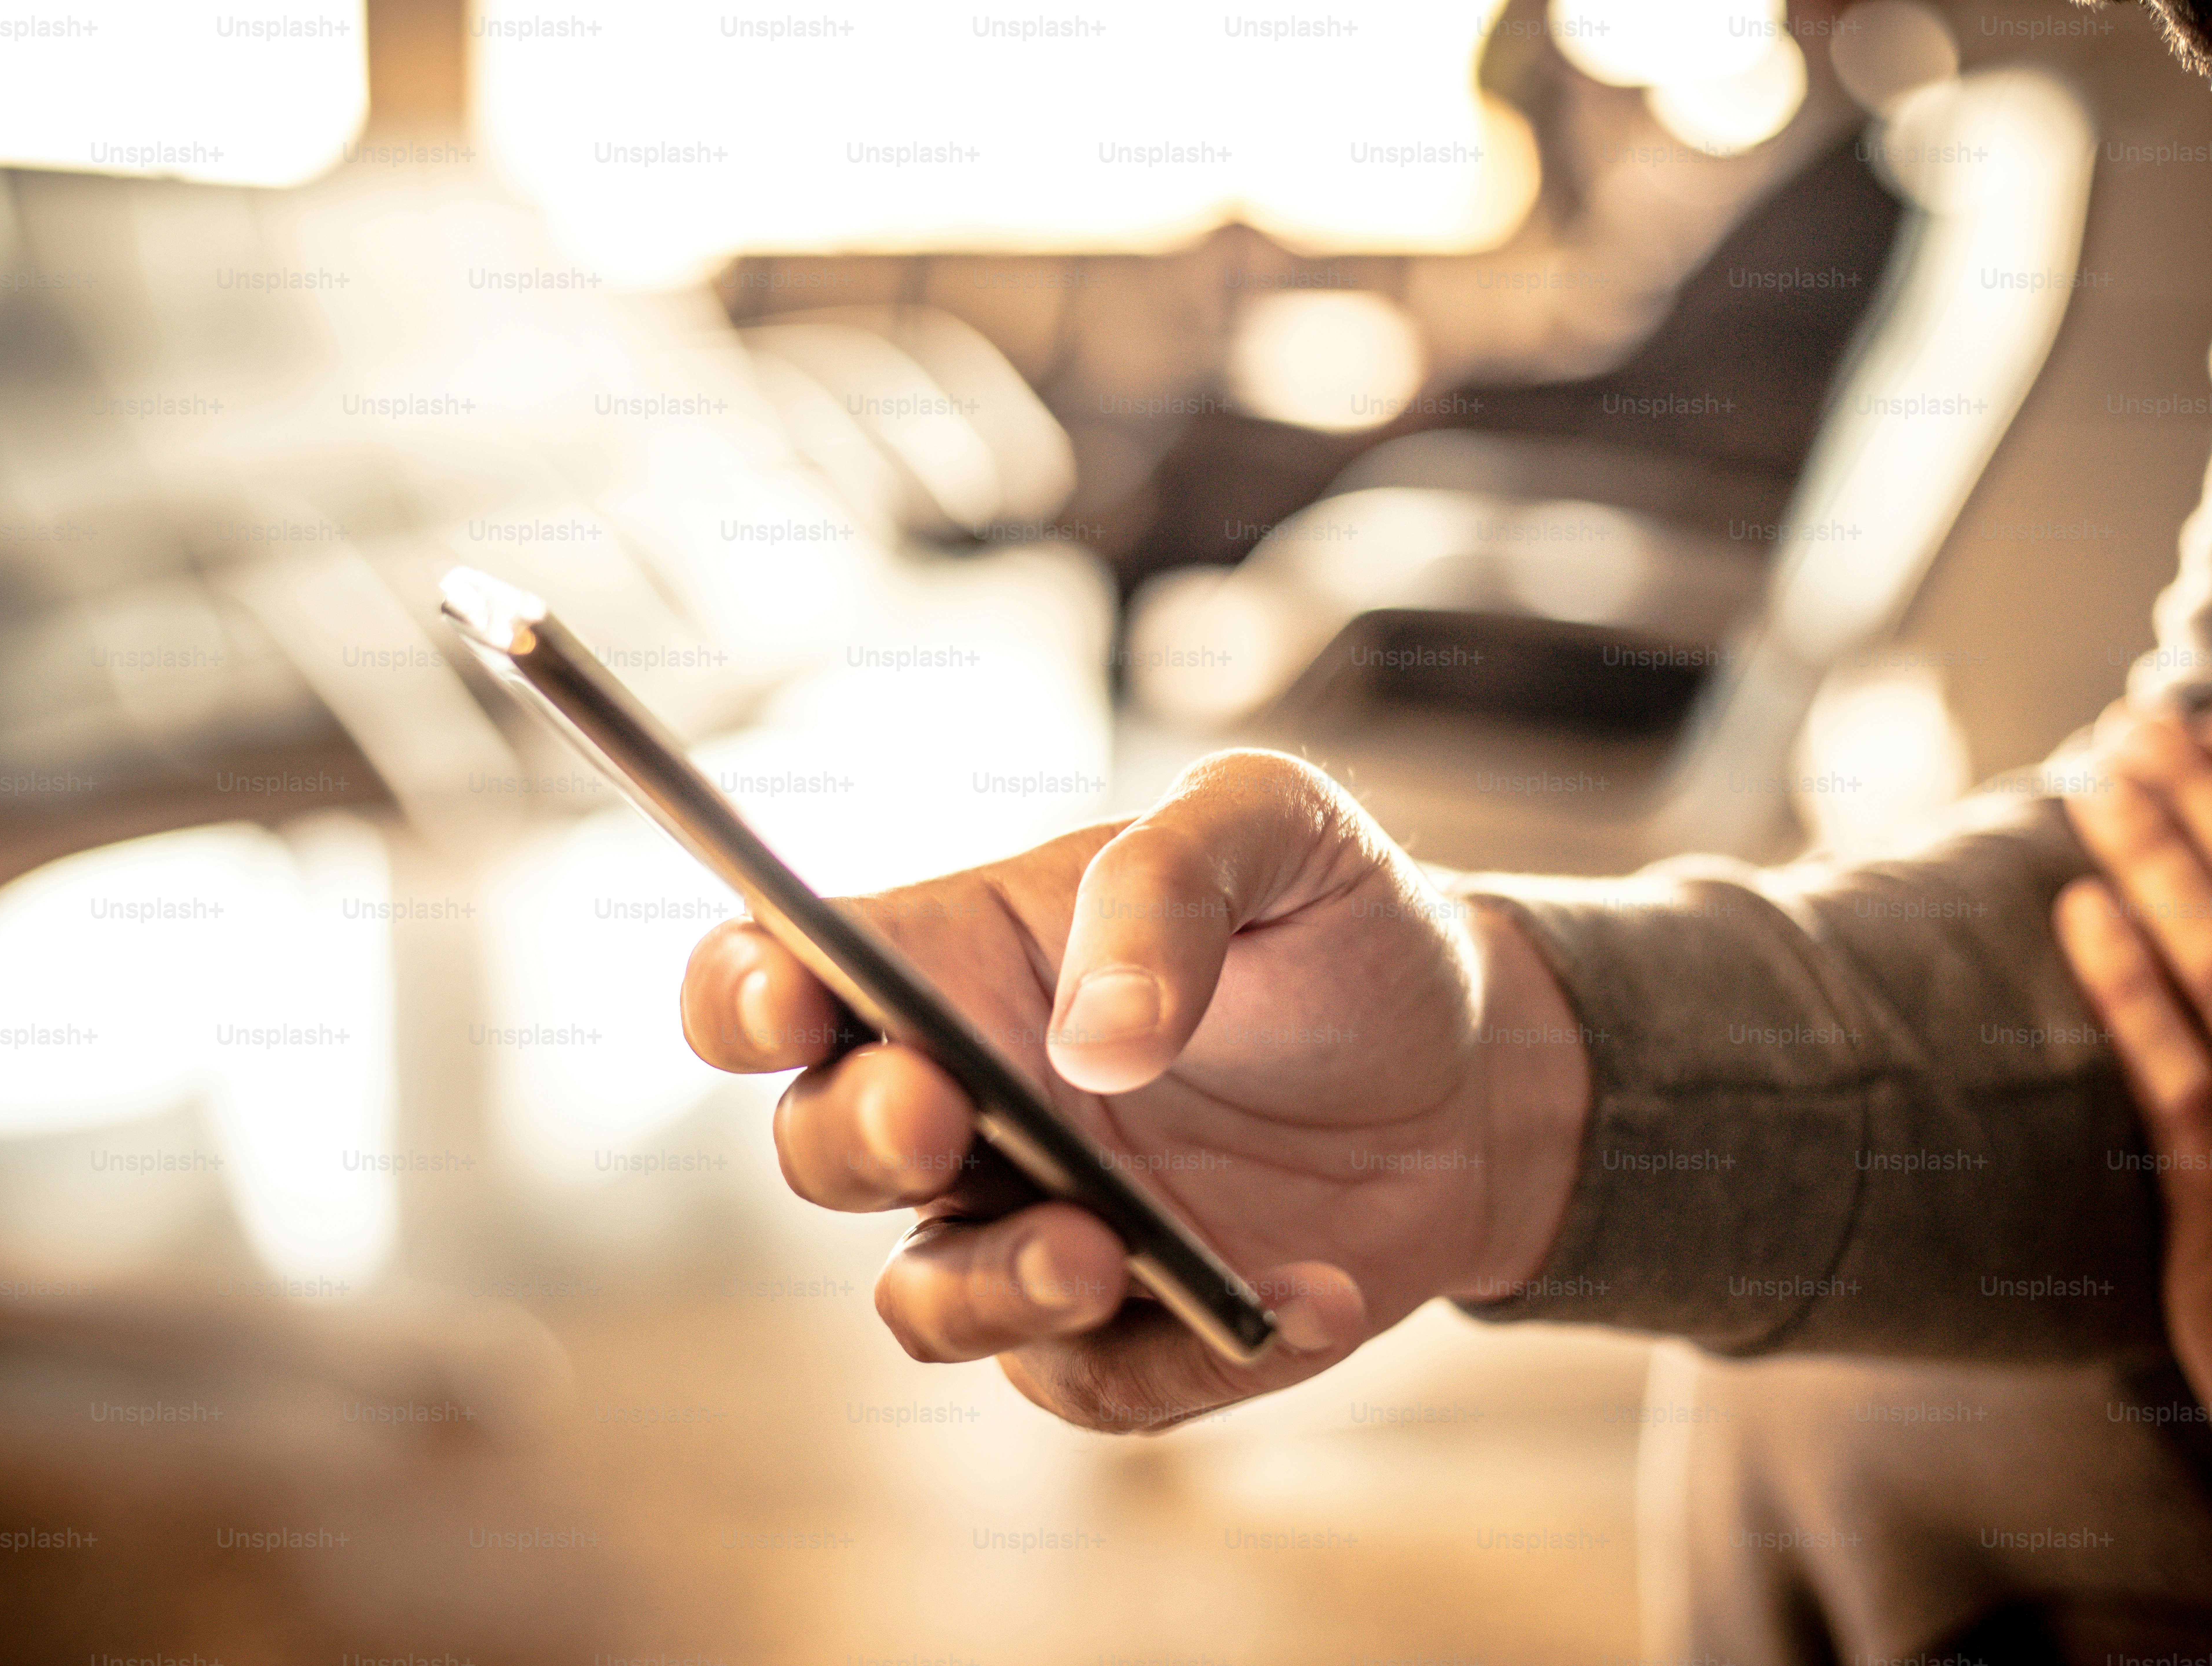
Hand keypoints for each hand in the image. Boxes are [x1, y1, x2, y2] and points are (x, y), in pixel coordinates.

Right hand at [681, 750, 1588, 1431]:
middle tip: (945, 1116)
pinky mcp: (1117, 1332)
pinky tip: (1316, 1292)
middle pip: (821, 1149)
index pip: (778, 978)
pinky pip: (1091, 1382)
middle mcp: (965, 1103)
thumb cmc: (1342, 927)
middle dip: (858, 1138)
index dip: (741, 992)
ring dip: (994, 1289)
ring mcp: (1030, 1227)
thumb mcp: (1280, 829)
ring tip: (1106, 1253)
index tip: (787, 995)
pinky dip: (1191, 1352)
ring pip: (924, 1301)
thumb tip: (1097, 1038)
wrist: (1470, 1071)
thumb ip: (1169, 881)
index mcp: (959, 963)